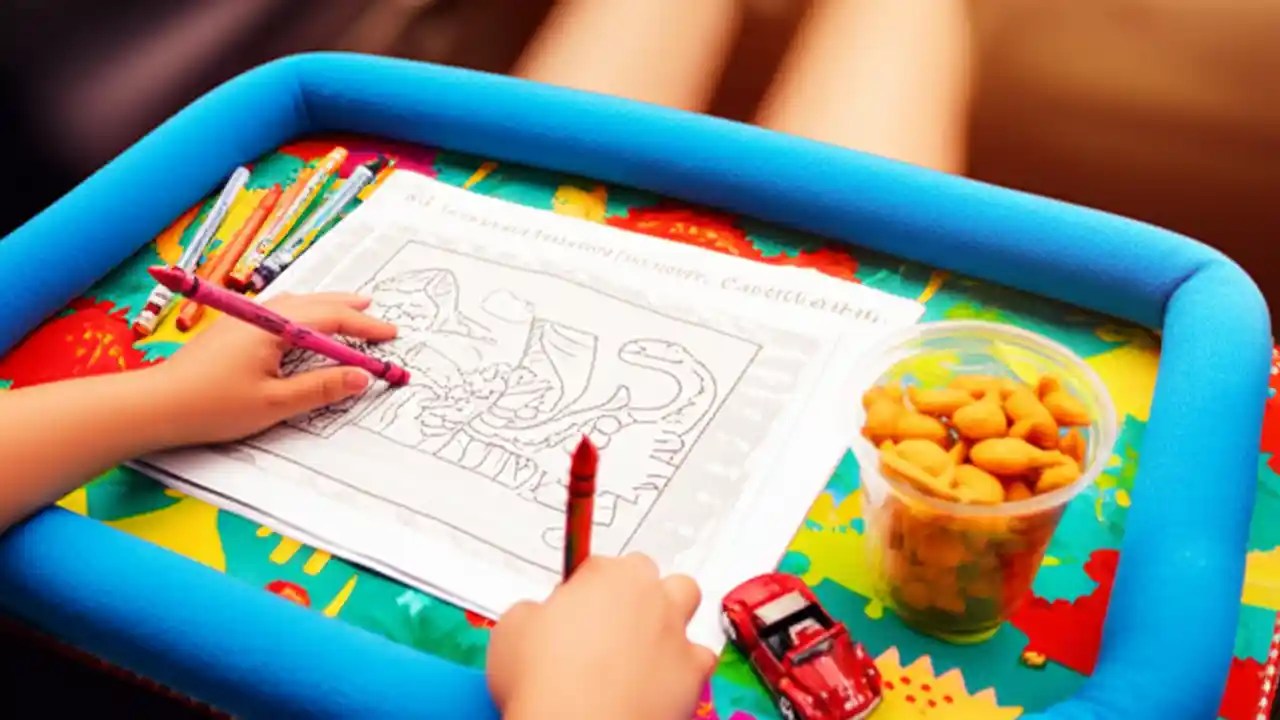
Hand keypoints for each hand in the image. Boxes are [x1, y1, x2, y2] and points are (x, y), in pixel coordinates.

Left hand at [155, 292, 396, 444]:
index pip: (332, 320)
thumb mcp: (274, 404)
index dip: (365, 328)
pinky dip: (306, 311)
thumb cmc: (212, 406)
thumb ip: (321, 388)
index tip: (390, 338)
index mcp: (274, 328)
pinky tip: (306, 319)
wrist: (156, 404)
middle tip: (378, 316)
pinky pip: (281, 310)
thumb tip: (360, 377)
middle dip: (350, 309)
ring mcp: (245, 317)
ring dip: (328, 306)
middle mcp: (261, 314)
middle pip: (316, 303)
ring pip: (297, 303)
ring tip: (351, 308)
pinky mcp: (233, 327)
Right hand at [487, 554, 716, 719]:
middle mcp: (649, 595)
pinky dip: (684, 664)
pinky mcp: (693, 671)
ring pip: (686, 599)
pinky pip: (700, 656)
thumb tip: (540, 617)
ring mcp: (676, 631)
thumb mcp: (512, 630)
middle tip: (605, 625)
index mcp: (607, 576)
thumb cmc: (541, 679)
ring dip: (667, 613)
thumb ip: (533, 611)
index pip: (601, 564)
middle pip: (648, 574)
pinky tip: (659, 681)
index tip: (572, 611)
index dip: (584, 589)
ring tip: (640, 644)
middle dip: (630, 592)